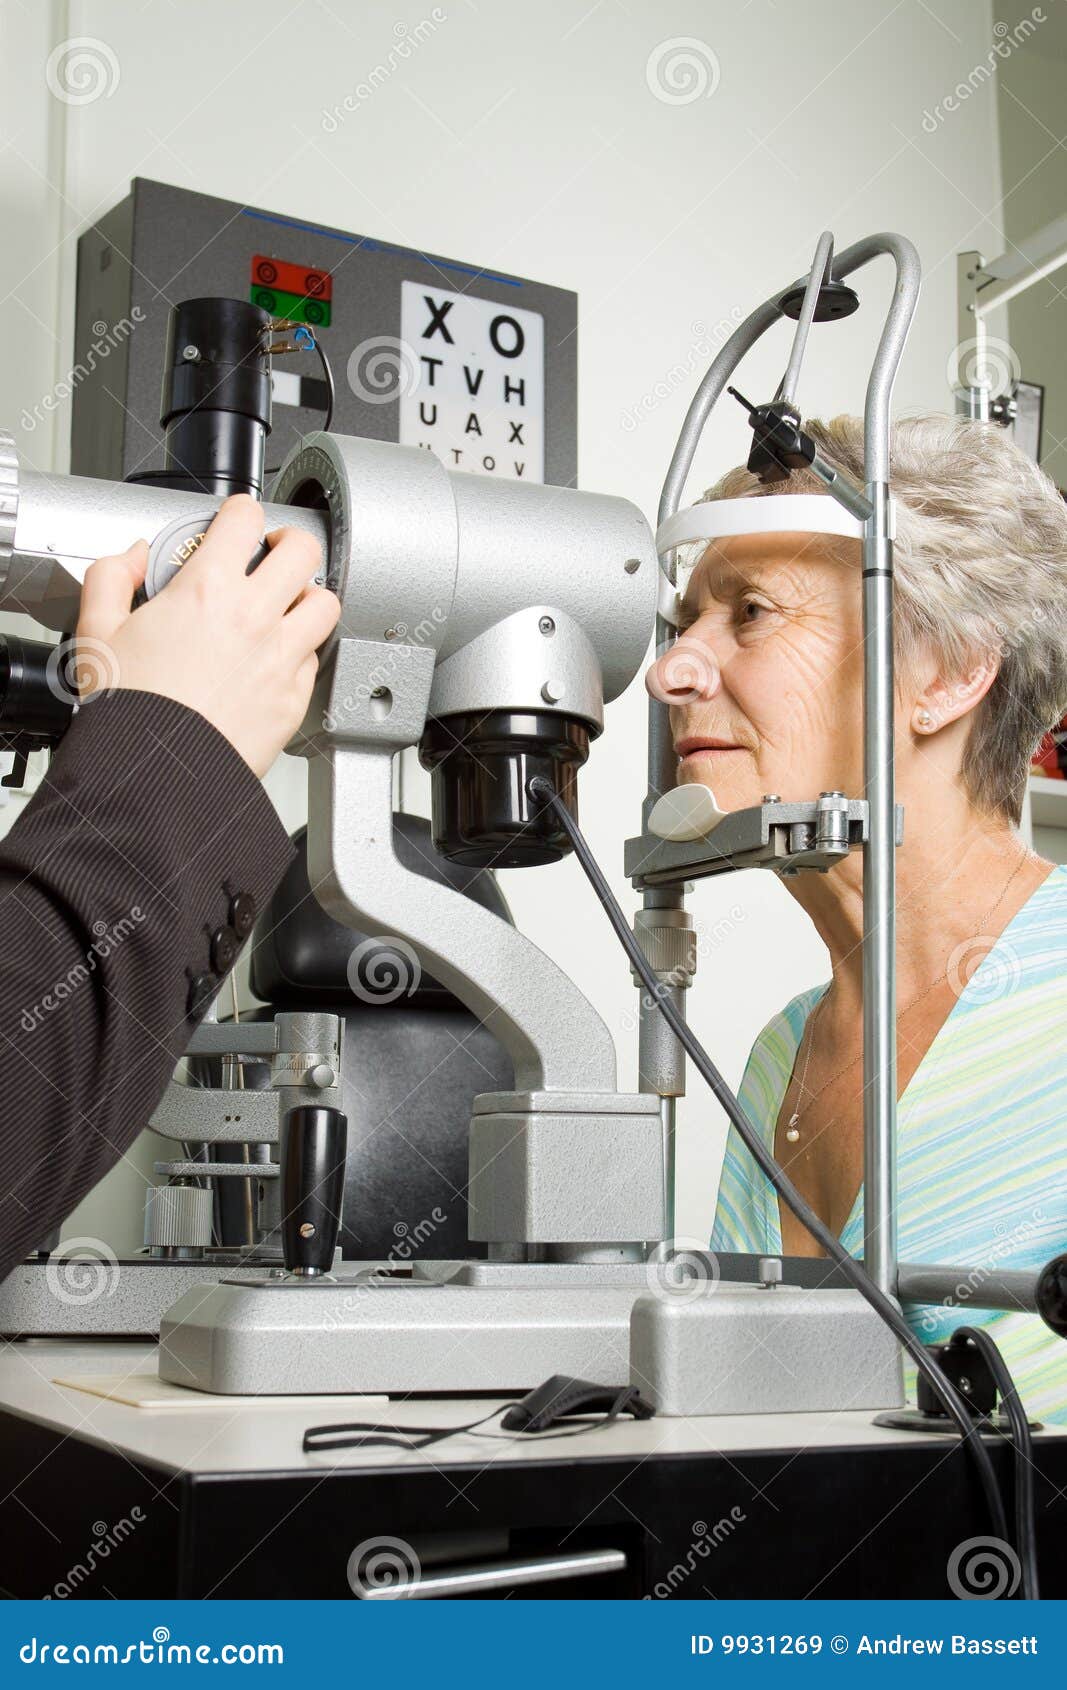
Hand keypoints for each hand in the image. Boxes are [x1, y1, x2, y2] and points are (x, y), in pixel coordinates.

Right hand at [76, 494, 339, 775]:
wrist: (159, 774)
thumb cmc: (130, 713)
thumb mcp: (97, 632)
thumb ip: (110, 578)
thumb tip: (131, 556)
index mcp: (206, 590)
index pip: (244, 518)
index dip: (240, 511)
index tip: (237, 520)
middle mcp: (253, 618)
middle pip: (303, 551)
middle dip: (288, 543)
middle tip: (273, 553)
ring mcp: (281, 658)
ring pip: (325, 604)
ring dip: (308, 596)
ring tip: (288, 602)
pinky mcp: (294, 698)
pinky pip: (316, 658)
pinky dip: (303, 650)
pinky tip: (280, 655)